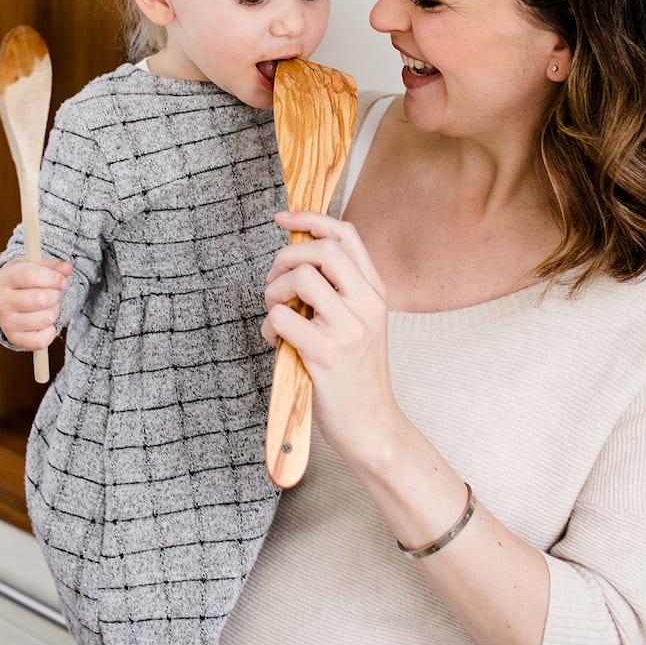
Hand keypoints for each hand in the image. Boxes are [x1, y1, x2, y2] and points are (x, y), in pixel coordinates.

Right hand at [0, 256, 71, 350]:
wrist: (4, 300)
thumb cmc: (22, 280)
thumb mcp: (34, 266)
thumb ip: (53, 266)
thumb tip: (68, 268)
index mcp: (6, 278)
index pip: (31, 275)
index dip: (53, 278)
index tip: (62, 281)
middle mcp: (2, 302)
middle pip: (40, 299)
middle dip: (56, 295)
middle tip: (54, 294)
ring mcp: (7, 323)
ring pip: (45, 319)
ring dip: (54, 312)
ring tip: (48, 307)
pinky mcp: (14, 339)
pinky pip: (42, 340)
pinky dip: (50, 331)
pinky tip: (44, 323)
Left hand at [262, 211, 401, 462]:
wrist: (372, 426)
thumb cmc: (357, 374)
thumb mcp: (360, 323)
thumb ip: (339, 291)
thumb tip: (296, 257)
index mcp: (376, 292)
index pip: (346, 235)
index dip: (311, 219)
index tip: (284, 219)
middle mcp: (367, 305)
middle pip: (323, 250)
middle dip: (287, 257)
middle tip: (274, 280)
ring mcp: (349, 328)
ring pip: (301, 279)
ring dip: (275, 292)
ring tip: (275, 313)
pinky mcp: (327, 353)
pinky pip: (283, 318)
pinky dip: (269, 326)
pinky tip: (275, 341)